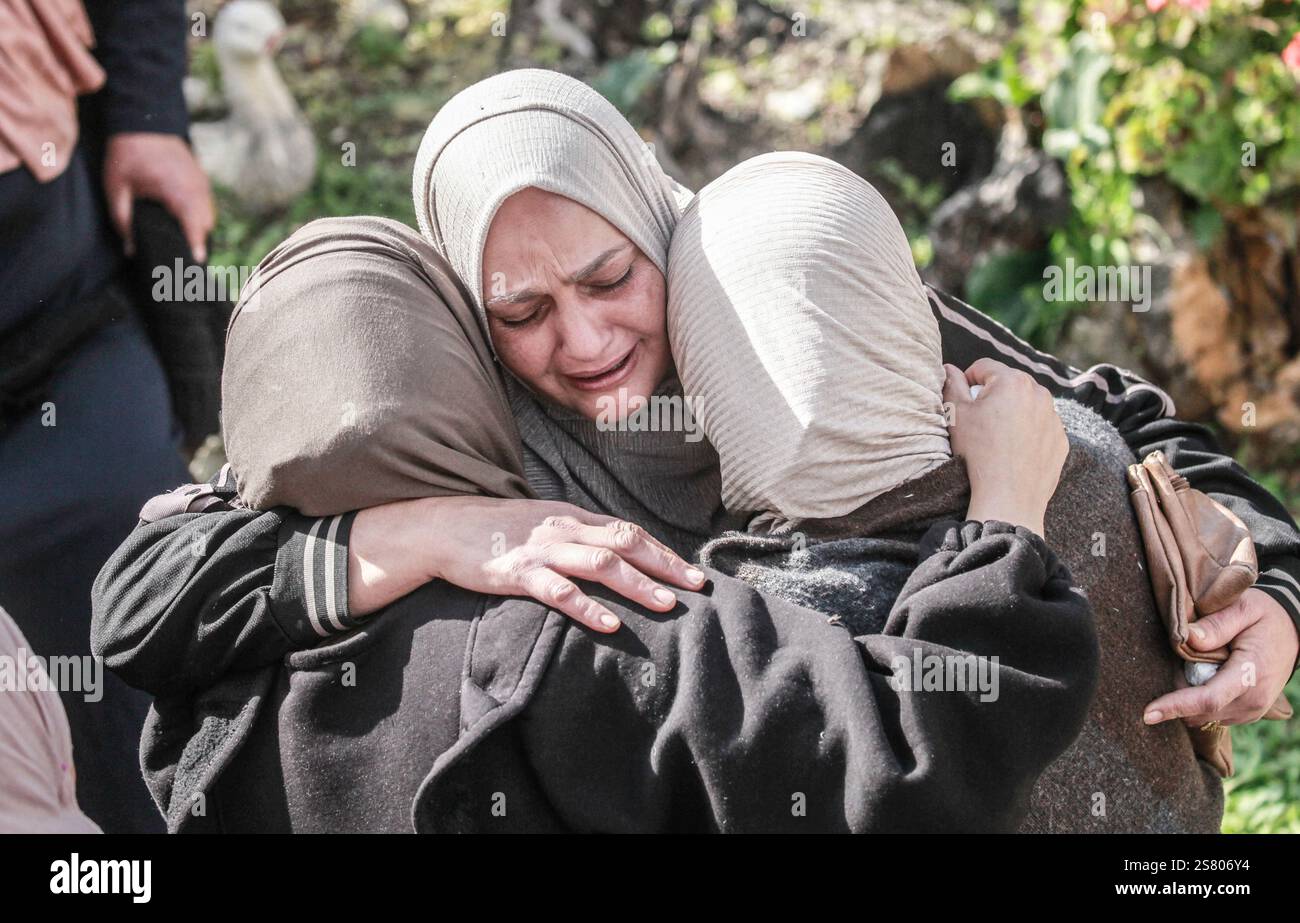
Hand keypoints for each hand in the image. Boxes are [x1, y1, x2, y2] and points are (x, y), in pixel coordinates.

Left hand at [103, 132, 214, 261]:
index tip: (197, 264)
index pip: (194, 224)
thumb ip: (122, 220)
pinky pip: (206, 204)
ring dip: (199, 229)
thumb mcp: (116, 187)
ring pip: (209, 215)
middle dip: (198, 241)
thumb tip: (131, 251)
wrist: (143, 121)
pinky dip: (199, 216)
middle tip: (184, 259)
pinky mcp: (201, 178)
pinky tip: (184, 223)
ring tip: (185, 244)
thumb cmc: (127, 154)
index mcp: (176, 190)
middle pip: (206, 224)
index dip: (196, 246)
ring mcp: (201, 181)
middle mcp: (195, 187)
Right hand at [349, 495, 705, 632]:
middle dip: (665, 566)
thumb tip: (615, 553)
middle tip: (696, 588)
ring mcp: (543, 551)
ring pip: (600, 564)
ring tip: (666, 604)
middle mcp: (565, 529)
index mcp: (573, 517)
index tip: (692, 573)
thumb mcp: (544, 524)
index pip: (629, 532)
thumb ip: (578, 535)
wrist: (445, 528)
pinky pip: (558, 591)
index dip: (663, 552)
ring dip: (637, 585)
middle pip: (625, 543)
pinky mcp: (519, 572)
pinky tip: (608, 624)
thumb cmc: (498, 530)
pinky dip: (586, 607)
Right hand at [943, 358, 1068, 536]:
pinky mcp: (1061, 439)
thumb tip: (949, 369)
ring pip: (1027, 405)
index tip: (962, 400)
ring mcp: (1054, 417)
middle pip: (1008, 383)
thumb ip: (951, 384)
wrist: (1008, 496)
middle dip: (993, 396)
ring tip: (997, 438)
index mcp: (1012, 381)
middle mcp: (1039, 393)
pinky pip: (1041, 426)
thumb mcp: (957, 415)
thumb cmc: (979, 453)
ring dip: (1012, 413)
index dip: (967, 380)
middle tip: (979, 422)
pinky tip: (1014, 451)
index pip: (984, 367)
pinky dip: (1028, 432)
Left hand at [1143, 588, 1298, 726]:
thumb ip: (1216, 624)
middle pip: (1200, 710)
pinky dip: (1201, 700)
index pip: (1208, 699)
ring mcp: (1252, 711)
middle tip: (1180, 660)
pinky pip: (1213, 714)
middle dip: (1178, 693)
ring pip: (1204, 716)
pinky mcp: (1248, 713)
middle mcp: (1253, 700)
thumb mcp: (1244, 608)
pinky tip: (1206, 676)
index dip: (1176, 706)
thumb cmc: (1265, 616)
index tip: (1147, 713)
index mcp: (1251, 673)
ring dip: (1190, 697)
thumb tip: (1187, 640)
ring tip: (1199, 665)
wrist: (1293, 632)